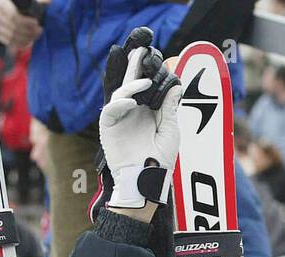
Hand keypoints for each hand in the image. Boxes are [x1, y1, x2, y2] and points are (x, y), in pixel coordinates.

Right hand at [0, 0, 43, 50]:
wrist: (4, 8)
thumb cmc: (17, 4)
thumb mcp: (25, 1)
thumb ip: (36, 2)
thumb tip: (49, 1)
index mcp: (2, 5)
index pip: (15, 17)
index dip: (27, 22)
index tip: (37, 23)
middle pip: (14, 28)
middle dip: (30, 32)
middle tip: (39, 31)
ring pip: (12, 37)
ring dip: (27, 39)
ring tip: (36, 36)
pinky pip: (8, 42)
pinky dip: (20, 44)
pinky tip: (29, 42)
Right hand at [98, 29, 181, 209]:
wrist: (146, 180)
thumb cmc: (160, 159)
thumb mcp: (170, 130)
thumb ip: (170, 107)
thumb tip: (176, 84)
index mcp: (148, 110)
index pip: (147, 85)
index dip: (150, 71)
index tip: (157, 56)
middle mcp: (132, 110)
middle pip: (131, 82)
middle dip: (135, 66)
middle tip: (140, 48)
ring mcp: (120, 117)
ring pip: (121, 93)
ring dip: (132, 85)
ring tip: (145, 83)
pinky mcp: (108, 126)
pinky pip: (111, 110)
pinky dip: (121, 103)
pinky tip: (132, 102)